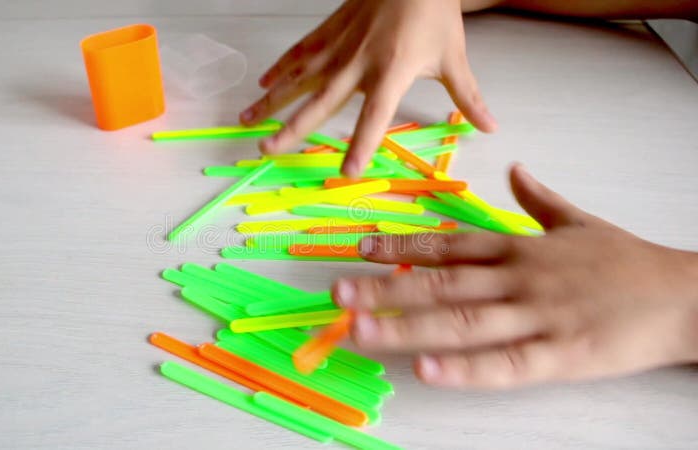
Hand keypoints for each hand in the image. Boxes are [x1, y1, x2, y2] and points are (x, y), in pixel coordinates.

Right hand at [239, 0, 497, 176]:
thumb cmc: (435, 14)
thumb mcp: (454, 57)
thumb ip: (467, 97)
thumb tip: (490, 127)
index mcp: (391, 72)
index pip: (374, 117)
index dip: (360, 144)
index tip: (346, 171)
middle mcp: (359, 62)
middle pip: (321, 101)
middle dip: (292, 127)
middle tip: (267, 148)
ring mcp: (339, 45)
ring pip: (300, 76)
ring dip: (272, 100)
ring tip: (247, 121)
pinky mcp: (330, 29)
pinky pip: (300, 51)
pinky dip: (280, 67)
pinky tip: (263, 83)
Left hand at [332, 164, 697, 388]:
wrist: (685, 296)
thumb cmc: (627, 262)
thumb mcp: (579, 221)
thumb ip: (540, 199)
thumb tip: (517, 169)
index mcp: (519, 247)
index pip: (447, 244)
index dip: (400, 246)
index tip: (358, 248)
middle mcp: (518, 277)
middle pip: (440, 282)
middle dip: (383, 288)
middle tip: (337, 292)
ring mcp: (538, 316)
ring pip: (461, 321)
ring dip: (405, 326)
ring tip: (359, 329)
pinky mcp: (561, 354)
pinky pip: (505, 363)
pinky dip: (463, 369)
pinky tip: (426, 370)